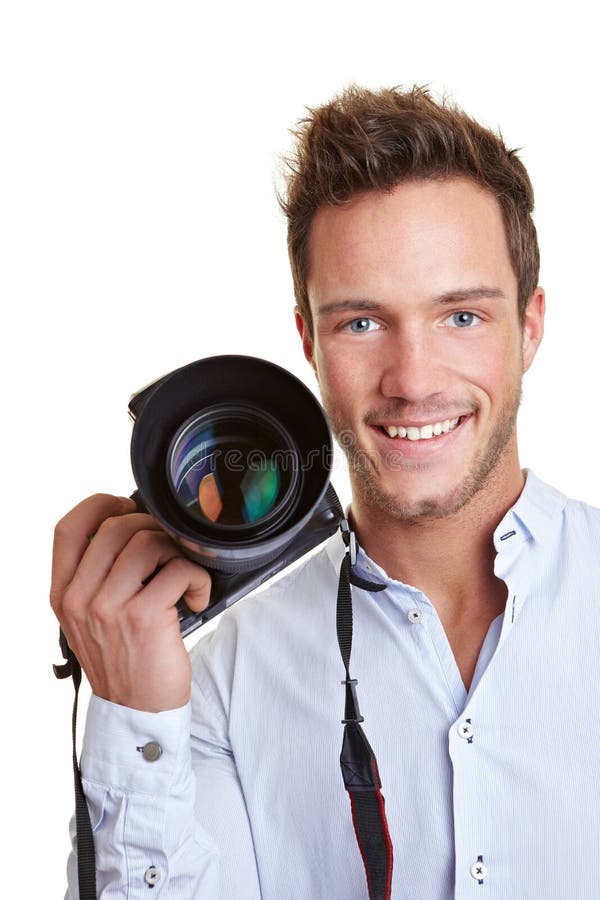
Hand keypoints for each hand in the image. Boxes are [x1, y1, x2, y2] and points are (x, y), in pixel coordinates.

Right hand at [50, 494, 210, 711]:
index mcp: (63, 594)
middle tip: (169, 554)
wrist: (138, 711)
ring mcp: (108, 607)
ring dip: (177, 554)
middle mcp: (79, 598)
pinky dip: (199, 579)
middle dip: (153, 530)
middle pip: (117, 527)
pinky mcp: (143, 617)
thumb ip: (98, 577)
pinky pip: (179, 568)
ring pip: (148, 542)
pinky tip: (197, 597)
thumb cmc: (125, 659)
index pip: (68, 529)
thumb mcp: (91, 618)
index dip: (98, 505)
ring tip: (183, 579)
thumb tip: (131, 526)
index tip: (125, 506)